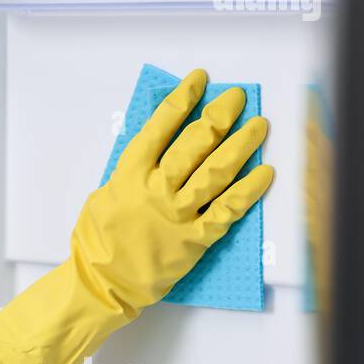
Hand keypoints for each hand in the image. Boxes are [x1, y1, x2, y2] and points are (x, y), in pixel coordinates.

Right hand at [0, 68, 273, 363]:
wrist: (103, 283)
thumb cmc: (99, 240)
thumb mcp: (105, 194)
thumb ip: (131, 172)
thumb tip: (156, 148)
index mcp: (129, 174)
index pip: (160, 128)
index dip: (181, 101)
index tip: (199, 80)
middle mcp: (156, 189)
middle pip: (194, 144)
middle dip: (219, 116)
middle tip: (237, 98)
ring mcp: (178, 214)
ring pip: (217, 172)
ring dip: (241, 145)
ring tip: (259, 126)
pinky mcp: (196, 239)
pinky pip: (228, 210)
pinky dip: (249, 191)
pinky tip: (265, 173)